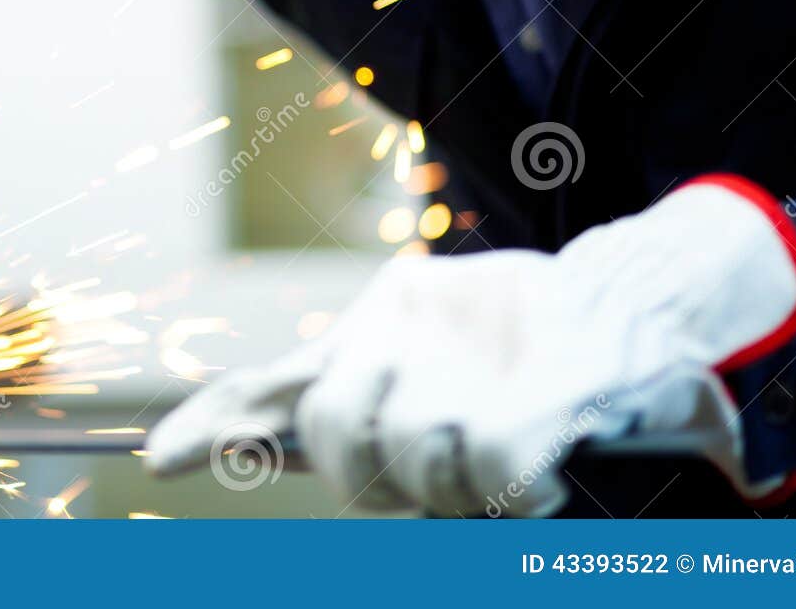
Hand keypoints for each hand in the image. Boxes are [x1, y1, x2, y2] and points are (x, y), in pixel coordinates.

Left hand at [147, 177, 795, 515]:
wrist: (637, 299)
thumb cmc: (533, 341)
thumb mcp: (429, 349)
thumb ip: (351, 393)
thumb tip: (256, 444)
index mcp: (374, 329)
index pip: (275, 382)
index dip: (213, 421)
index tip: (158, 459)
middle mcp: (403, 337)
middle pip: (337, 434)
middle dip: (369, 481)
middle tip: (425, 483)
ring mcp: (470, 361)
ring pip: (414, 458)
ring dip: (453, 487)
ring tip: (496, 470)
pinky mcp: (538, 387)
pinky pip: (492, 472)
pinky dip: (517, 495)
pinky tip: (542, 477)